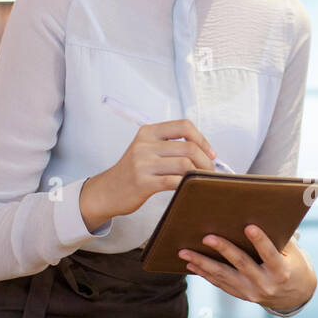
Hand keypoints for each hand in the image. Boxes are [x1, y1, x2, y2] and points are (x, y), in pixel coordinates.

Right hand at [80, 120, 216, 228]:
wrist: (106, 191)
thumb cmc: (131, 172)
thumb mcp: (145, 149)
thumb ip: (169, 146)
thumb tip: (204, 151)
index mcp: (148, 132)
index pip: (183, 126)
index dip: (202, 139)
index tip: (211, 152)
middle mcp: (145, 145)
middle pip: (188, 147)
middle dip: (206, 160)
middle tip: (211, 170)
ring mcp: (143, 164)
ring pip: (185, 164)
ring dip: (201, 174)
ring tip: (203, 180)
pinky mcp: (144, 183)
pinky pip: (175, 182)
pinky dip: (189, 184)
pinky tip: (191, 188)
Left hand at [179, 225, 315, 310]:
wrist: (294, 295)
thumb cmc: (294, 265)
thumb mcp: (294, 252)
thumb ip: (278, 238)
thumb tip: (257, 216)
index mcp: (281, 272)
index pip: (270, 254)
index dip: (260, 241)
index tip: (249, 226)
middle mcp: (265, 284)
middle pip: (241, 264)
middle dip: (223, 250)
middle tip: (207, 237)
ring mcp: (251, 293)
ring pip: (224, 276)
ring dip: (202, 263)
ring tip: (185, 253)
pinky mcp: (242, 296)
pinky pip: (220, 284)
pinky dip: (205, 274)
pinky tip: (191, 264)